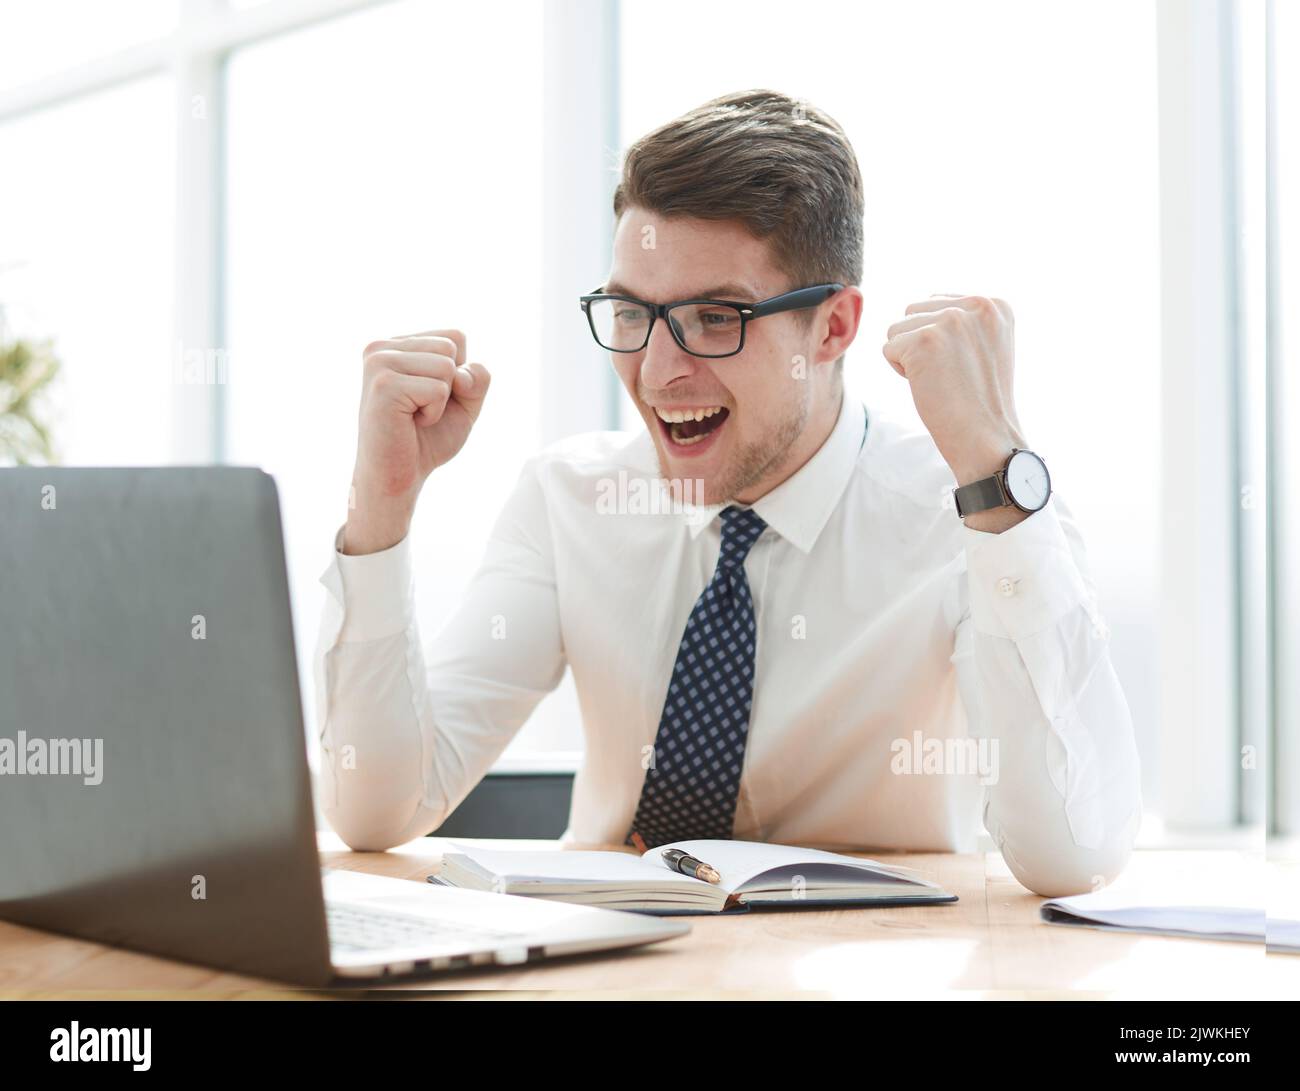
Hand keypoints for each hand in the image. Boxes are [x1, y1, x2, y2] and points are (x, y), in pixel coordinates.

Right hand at [344, 329, 490, 553]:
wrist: (398, 478)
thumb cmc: (427, 440)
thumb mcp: (464, 402)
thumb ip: (477, 377)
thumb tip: (461, 372)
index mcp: (395, 344)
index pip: (454, 336)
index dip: (458, 374)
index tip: (430, 398)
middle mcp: (381, 347)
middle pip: (451, 347)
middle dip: (450, 386)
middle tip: (421, 410)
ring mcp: (378, 364)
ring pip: (447, 366)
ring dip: (441, 401)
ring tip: (414, 416)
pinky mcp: (383, 385)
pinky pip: (437, 389)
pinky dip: (434, 413)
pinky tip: (409, 423)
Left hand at [881, 295, 1026, 485]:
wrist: (987, 438)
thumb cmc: (981, 401)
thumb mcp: (987, 347)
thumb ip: (964, 321)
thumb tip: (925, 305)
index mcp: (995, 305)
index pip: (937, 304)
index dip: (939, 340)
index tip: (963, 366)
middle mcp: (977, 305)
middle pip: (914, 312)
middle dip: (920, 344)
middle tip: (949, 374)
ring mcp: (951, 320)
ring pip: (898, 329)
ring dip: (909, 358)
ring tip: (941, 380)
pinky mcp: (924, 340)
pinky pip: (888, 349)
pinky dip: (900, 371)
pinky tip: (928, 386)